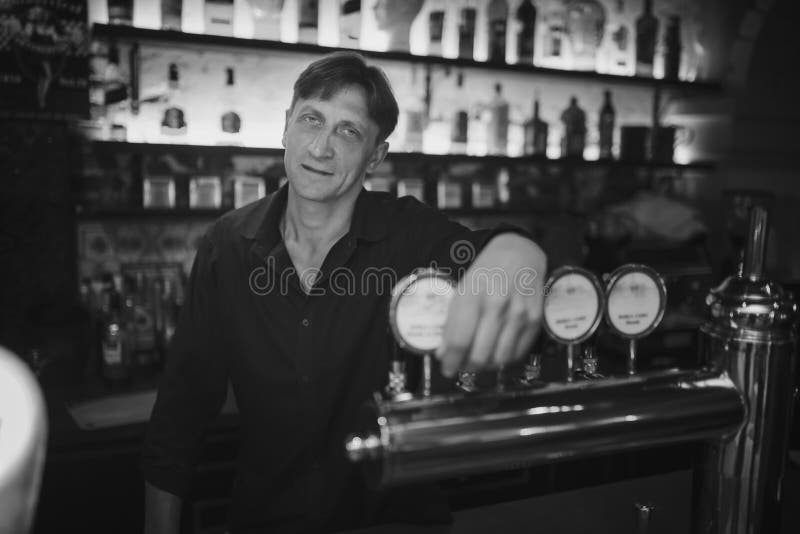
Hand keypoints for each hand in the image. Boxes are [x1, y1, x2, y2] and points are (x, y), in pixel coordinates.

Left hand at [436, 234, 545, 376]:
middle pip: (480, 354)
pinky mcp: (535, 319)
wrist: (519, 254)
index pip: (460, 340)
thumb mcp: (461, 290)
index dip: (451, 361)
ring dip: (486, 366)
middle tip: (461, 366)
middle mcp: (497, 305)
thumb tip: (444, 353)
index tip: (447, 369)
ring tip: (477, 361)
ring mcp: (519, 313)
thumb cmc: (486, 272)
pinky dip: (504, 360)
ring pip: (500, 358)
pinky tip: (495, 353)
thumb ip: (451, 322)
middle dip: (467, 367)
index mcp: (472, 294)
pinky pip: (517, 353)